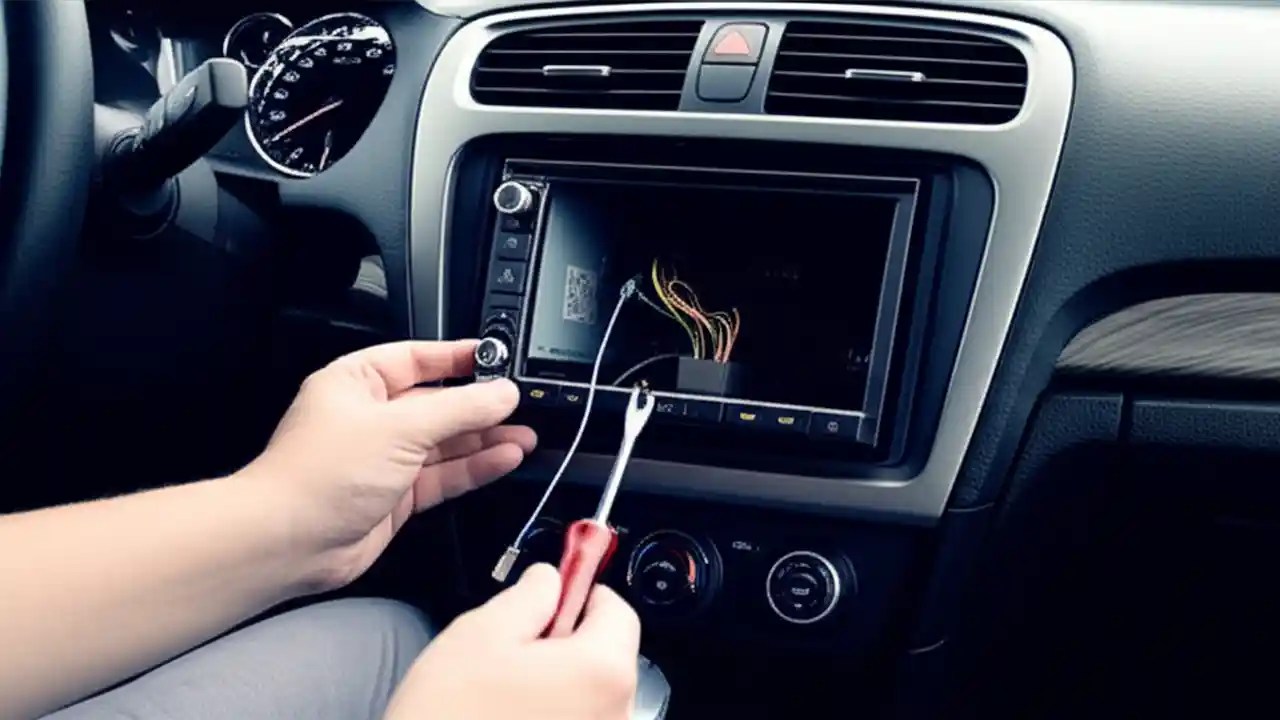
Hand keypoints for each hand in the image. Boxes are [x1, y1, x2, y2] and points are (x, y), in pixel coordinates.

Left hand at [243, 340, 535, 590]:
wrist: (288, 542)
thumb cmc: (318, 476)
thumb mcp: (400, 427)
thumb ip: (458, 409)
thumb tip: (500, 393)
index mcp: (356, 382)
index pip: (416, 358)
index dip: (457, 357)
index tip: (496, 358)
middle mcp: (371, 417)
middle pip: (437, 402)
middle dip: (480, 405)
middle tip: (520, 403)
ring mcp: (384, 458)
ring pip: (445, 442)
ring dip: (484, 439)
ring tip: (525, 435)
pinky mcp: (396, 495)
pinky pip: (444, 475)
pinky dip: (475, 467)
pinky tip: (504, 458)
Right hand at [385, 564, 640, 719]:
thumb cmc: (449, 717)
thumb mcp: (481, 634)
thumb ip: (529, 596)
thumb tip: (550, 580)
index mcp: (602, 671)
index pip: (618, 610)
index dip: (581, 595)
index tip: (552, 595)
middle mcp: (616, 714)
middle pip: (606, 656)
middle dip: (566, 643)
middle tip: (513, 649)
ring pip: (590, 695)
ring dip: (558, 684)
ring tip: (503, 693)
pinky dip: (552, 716)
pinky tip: (509, 718)